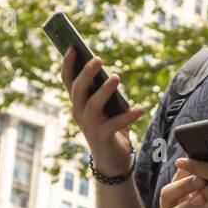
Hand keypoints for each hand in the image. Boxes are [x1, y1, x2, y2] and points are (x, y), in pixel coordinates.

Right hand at [61, 49, 144, 175]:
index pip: (67, 80)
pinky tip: (140, 108)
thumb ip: (105, 92)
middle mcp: (79, 113)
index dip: (68, 64)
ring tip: (116, 77)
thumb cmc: (110, 128)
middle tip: (98, 59)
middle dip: (86, 73)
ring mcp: (89, 126)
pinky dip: (128, 115)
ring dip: (104, 90)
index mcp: (78, 103)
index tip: (72, 47)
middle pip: (78, 89)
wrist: (111, 161)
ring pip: (93, 105)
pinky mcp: (103, 137)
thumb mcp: (106, 107)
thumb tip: (111, 74)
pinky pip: (115, 124)